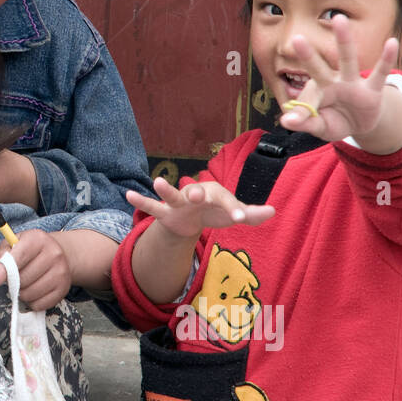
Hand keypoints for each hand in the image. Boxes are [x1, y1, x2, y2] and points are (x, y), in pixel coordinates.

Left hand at [0, 230, 72, 310]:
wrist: (61, 253)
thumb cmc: (32, 249)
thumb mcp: (15, 242)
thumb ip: (3, 255)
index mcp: (38, 239)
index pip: (19, 257)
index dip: (4, 271)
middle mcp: (53, 254)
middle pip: (23, 279)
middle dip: (13, 282)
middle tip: (14, 278)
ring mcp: (61, 272)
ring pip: (30, 294)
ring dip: (21, 293)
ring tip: (24, 284)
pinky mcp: (64, 288)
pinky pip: (40, 304)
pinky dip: (31, 302)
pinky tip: (34, 291)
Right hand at [127, 178, 273, 241]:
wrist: (192, 219)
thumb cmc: (215, 213)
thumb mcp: (233, 215)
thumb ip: (251, 214)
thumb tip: (273, 211)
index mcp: (214, 194)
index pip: (225, 200)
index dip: (233, 207)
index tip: (241, 217)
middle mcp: (195, 195)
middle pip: (196, 193)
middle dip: (196, 193)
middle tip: (197, 194)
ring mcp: (177, 204)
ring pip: (171, 196)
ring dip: (165, 189)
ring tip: (157, 181)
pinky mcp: (164, 213)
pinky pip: (151, 207)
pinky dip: (140, 202)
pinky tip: (128, 195)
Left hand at [278, 15, 399, 142]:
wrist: (359, 125)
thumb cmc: (333, 120)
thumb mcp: (319, 126)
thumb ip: (305, 122)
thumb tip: (285, 122)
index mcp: (318, 92)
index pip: (307, 99)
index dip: (300, 110)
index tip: (288, 120)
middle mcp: (333, 82)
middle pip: (320, 67)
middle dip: (309, 55)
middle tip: (296, 38)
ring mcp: (353, 84)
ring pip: (348, 60)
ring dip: (344, 40)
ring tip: (339, 19)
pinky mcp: (372, 90)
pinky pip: (380, 72)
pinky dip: (386, 59)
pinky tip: (391, 42)